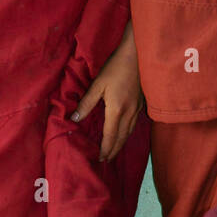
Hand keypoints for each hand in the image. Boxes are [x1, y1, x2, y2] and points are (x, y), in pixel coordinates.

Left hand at [70, 21, 143, 160]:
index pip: (110, 136)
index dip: (105, 148)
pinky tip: (125, 133)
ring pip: (129, 132)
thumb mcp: (98, 84)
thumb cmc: (115, 68)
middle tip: (106, 160)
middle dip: (114, 150)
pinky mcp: (141, 104)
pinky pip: (134, 125)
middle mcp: (129, 113)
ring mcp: (137, 109)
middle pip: (121, 138)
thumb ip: (86, 103)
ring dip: (121, 143)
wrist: (137, 56)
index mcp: (117, 110)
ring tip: (114, 151)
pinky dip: (128, 134)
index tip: (100, 158)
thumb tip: (75, 118)